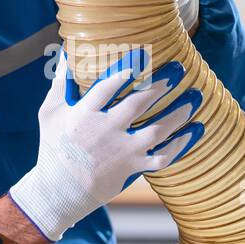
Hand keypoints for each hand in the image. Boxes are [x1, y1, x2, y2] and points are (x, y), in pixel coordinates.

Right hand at [8, 50, 202, 241]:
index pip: (106, 87)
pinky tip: (194, 130)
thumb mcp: (49, 112)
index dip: (124, 71)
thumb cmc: (53, 147)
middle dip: (160, 85)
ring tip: (195, 97)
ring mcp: (121, 152)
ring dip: (178, 113)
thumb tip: (64, 52)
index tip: (142, 57)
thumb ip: (60, 82)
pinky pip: (162, 157)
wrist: (59, 191)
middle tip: (178, 70)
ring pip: (157, 131)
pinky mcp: (132, 168)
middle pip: (137, 104)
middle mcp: (104, 131)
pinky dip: (181, 145)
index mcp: (83, 115)